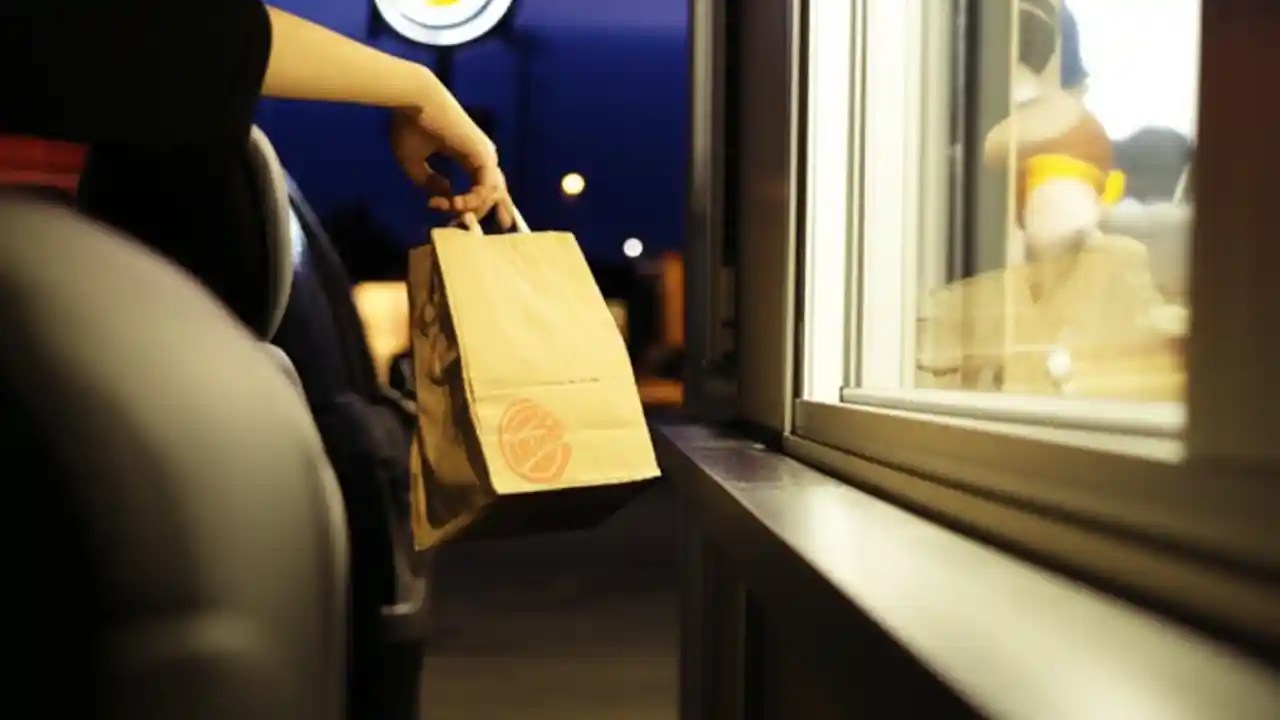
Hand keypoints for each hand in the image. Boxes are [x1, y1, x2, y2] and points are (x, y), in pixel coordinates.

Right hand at [390, 108, 515, 229]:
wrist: (413, 100)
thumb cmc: (409, 125)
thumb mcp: (414, 163)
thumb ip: (429, 183)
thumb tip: (448, 197)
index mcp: (469, 155)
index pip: (481, 187)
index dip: (464, 206)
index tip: (433, 207)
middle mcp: (482, 156)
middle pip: (494, 194)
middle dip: (482, 214)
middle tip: (463, 228)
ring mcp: (485, 155)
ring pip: (490, 196)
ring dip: (469, 210)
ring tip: (449, 212)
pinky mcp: (483, 156)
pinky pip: (486, 190)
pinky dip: (471, 202)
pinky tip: (454, 205)